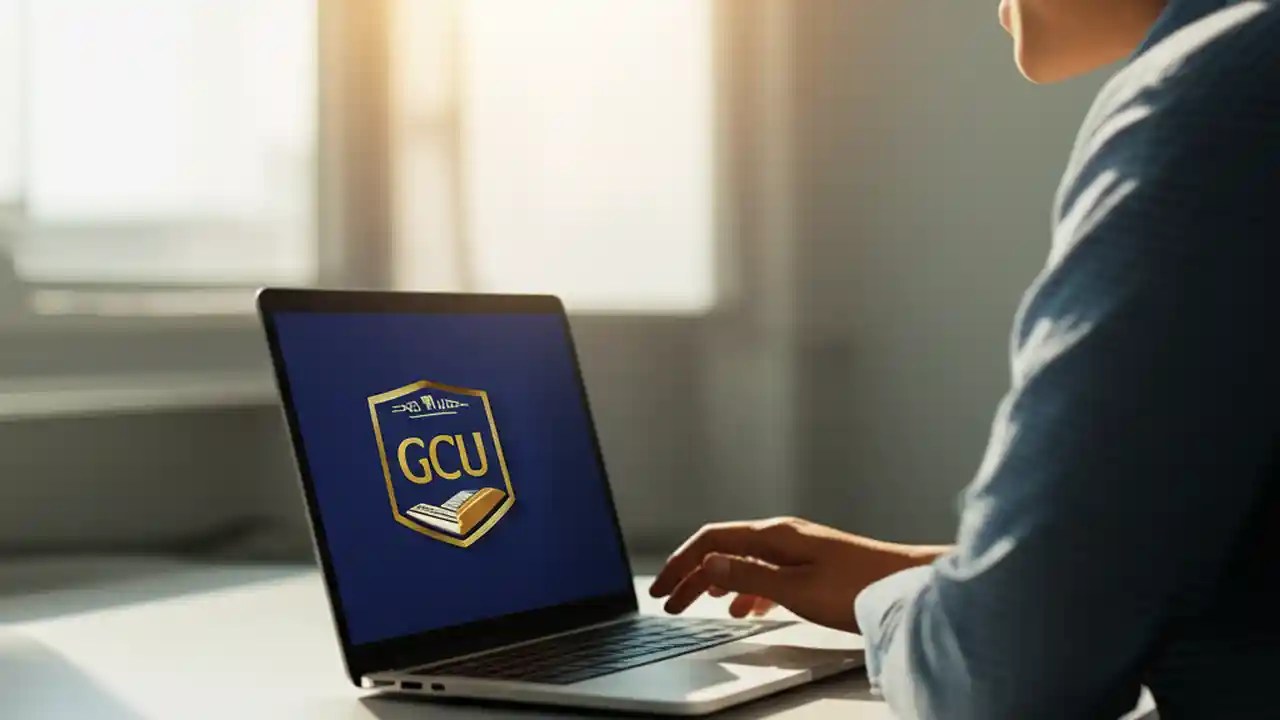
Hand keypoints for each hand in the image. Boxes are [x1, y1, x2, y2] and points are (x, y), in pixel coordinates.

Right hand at [648, 517, 946, 632]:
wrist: (906, 584)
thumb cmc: (858, 587)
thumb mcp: (796, 588)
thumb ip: (749, 577)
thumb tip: (709, 564)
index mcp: (774, 535)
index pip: (711, 539)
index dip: (681, 562)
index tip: (661, 587)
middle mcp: (782, 536)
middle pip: (722, 550)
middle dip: (690, 575)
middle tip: (668, 602)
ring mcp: (797, 549)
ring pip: (741, 563)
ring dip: (713, 583)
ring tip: (695, 607)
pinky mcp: (810, 566)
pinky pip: (763, 574)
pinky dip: (742, 590)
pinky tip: (742, 609)